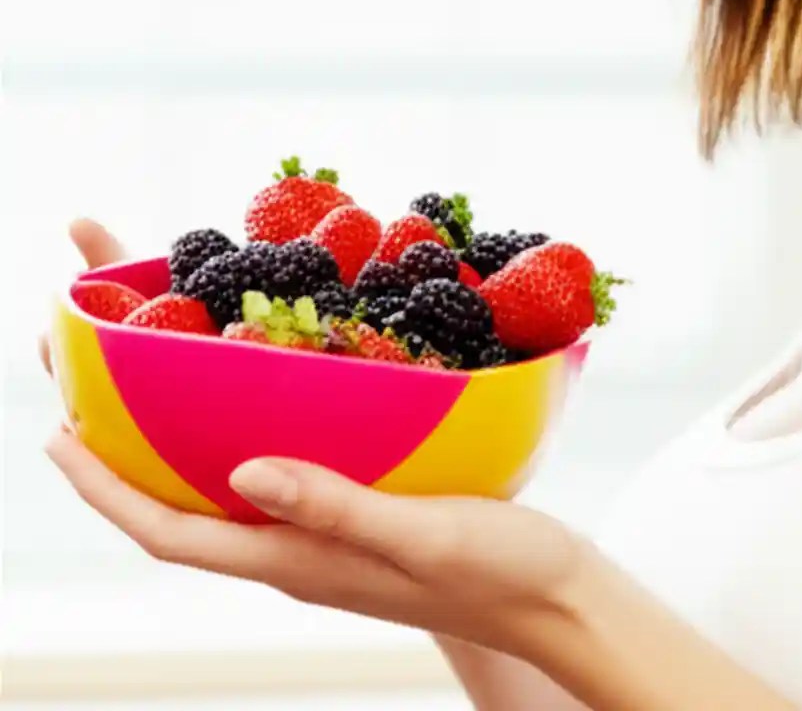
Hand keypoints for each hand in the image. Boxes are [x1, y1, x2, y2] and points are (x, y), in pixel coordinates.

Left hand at [40, 219, 595, 658]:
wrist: (556, 601)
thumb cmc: (501, 573)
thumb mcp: (424, 535)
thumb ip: (338, 507)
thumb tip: (242, 473)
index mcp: (300, 564)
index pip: (171, 534)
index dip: (105, 491)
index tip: (56, 434)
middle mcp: (298, 557)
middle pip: (181, 514)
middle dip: (119, 462)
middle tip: (82, 390)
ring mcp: (325, 544)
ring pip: (220, 500)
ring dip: (169, 453)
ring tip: (142, 393)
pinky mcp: (357, 525)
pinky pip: (272, 487)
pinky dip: (236, 446)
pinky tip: (253, 407)